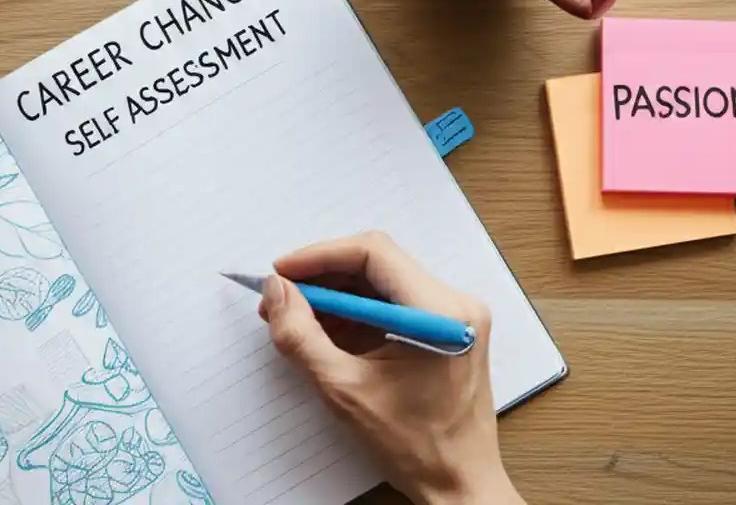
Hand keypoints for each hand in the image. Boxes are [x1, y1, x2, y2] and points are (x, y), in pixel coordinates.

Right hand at [259, 232, 524, 504]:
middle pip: (376, 264)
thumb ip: (301, 336)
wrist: (459, 485)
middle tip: (280, 296)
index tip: (281, 272)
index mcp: (440, 312)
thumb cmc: (416, 446)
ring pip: (380, 282)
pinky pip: (391, 304)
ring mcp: (452, 316)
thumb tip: (276, 292)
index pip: (373, 254)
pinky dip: (354, 313)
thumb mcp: (344, 390)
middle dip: (322, 277)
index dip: (319, 256)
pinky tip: (323, 331)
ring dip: (335, 296)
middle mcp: (454, 304)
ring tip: (294, 316)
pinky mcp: (443, 330)